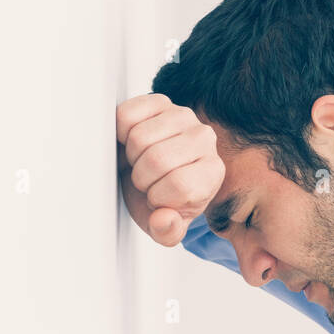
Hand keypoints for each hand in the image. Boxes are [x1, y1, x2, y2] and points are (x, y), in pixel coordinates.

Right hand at [116, 93, 225, 246]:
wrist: (152, 175)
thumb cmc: (161, 199)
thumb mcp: (166, 226)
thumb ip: (168, 232)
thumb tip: (163, 219)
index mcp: (212, 172)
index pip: (181, 185)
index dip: (158, 197)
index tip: (157, 198)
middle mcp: (204, 139)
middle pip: (157, 159)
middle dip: (142, 178)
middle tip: (146, 180)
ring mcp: (183, 115)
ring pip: (139, 137)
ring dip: (131, 157)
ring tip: (140, 162)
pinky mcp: (159, 101)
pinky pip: (126, 115)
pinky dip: (120, 133)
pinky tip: (132, 143)